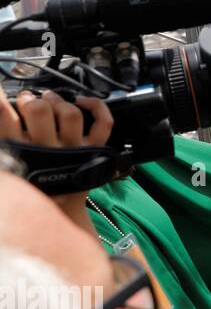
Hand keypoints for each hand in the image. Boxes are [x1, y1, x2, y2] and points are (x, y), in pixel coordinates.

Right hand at [0, 88, 113, 233]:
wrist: (60, 210)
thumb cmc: (33, 185)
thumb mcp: (10, 166)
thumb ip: (7, 142)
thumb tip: (3, 115)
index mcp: (21, 155)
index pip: (4, 119)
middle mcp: (48, 151)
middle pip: (39, 111)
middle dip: (31, 100)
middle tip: (26, 100)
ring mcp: (74, 150)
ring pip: (70, 113)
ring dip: (58, 100)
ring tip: (49, 98)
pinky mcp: (94, 150)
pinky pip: (103, 123)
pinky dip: (97, 106)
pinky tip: (82, 101)